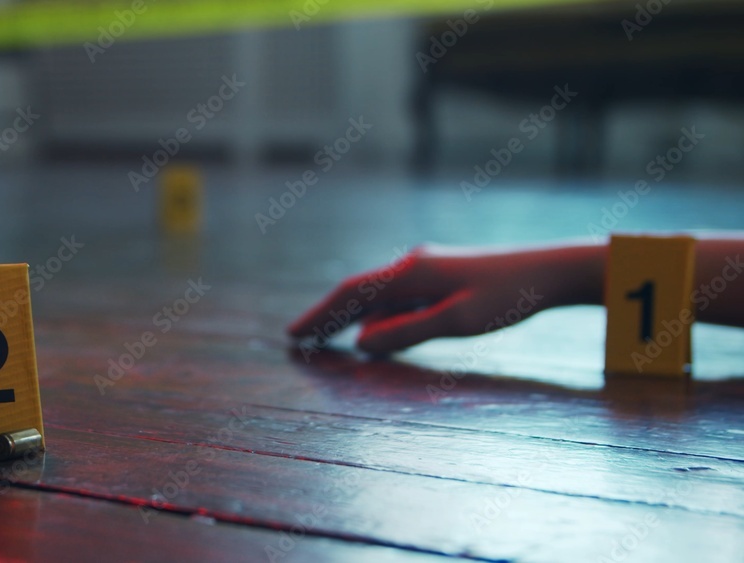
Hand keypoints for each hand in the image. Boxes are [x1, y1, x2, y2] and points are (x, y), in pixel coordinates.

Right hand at [287, 244, 596, 353]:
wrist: (549, 271)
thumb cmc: (506, 297)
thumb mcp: (455, 322)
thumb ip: (405, 333)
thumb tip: (361, 344)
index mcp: (410, 273)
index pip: (351, 293)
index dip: (319, 315)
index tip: (293, 335)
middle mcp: (412, 265)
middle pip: (359, 293)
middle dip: (328, 316)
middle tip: (301, 339)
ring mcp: (427, 270)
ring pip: (380, 297)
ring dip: (354, 319)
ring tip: (329, 340)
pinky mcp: (442, 277)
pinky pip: (400, 299)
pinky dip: (380, 316)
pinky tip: (378, 332)